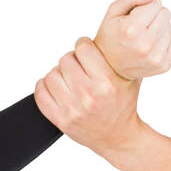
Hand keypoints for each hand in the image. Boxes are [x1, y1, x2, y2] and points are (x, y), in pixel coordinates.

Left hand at [34, 37, 142, 157]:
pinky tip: (57, 87)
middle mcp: (88, 95)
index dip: (83, 45)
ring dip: (58, 74)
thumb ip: (121, 57)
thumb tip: (109, 32)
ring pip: (51, 75)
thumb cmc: (125, 104)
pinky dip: (45, 87)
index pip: (83, 48)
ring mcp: (72, 109)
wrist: (119, 138)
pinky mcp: (60, 120)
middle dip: (71, 60)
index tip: (85, 50)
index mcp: (106, 82)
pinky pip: (40, 93)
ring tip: (68, 78)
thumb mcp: (130, 78)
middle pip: (65, 60)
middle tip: (78, 66)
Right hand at [94, 0, 170, 79]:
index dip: (146, 6)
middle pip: (165, 13)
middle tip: (140, 26)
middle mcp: (144, 44)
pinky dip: (167, 39)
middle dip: (154, 16)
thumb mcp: (114, 11)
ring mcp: (155, 57)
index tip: (136, 15)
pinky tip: (153, 44)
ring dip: (160, 28)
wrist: (110, 66)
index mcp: (131, 29)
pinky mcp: (164, 65)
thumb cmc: (111, 37)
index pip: (156, 3)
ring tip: (144, 36)